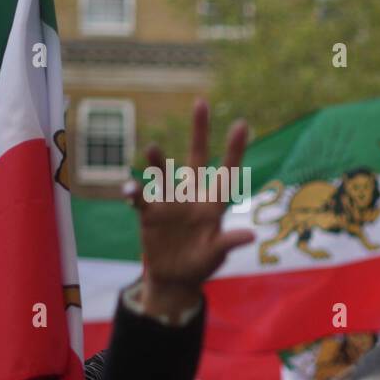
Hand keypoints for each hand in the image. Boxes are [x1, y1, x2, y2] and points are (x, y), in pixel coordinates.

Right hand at [127, 99, 253, 318]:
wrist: (174, 278)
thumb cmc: (201, 265)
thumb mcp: (215, 255)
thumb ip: (228, 243)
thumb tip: (251, 236)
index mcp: (213, 207)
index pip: (227, 175)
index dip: (234, 151)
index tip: (242, 123)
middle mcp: (192, 197)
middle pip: (197, 159)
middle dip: (200, 132)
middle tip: (201, 102)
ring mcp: (170, 202)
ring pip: (165, 173)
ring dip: (158, 162)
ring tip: (152, 149)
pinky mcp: (149, 214)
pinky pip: (140, 199)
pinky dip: (134, 194)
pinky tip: (129, 190)